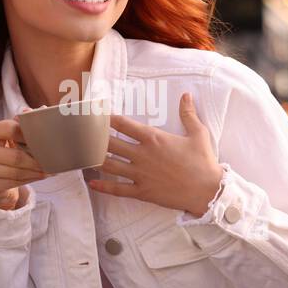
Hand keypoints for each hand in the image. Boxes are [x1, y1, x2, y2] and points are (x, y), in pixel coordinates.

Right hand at [0, 118, 46, 209]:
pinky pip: (13, 183)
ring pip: (16, 171)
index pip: (12, 129)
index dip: (31, 136)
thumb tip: (42, 109)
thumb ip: (25, 123)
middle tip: (52, 162)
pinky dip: (29, 180)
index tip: (47, 142)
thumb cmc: (7, 152)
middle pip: (16, 156)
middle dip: (37, 161)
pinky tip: (38, 177)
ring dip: (36, 172)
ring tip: (49, 170)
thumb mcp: (13, 136)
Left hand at [88, 93, 223, 217]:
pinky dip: (103, 187)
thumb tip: (186, 95)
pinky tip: (92, 183)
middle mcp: (142, 155)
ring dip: (93, 159)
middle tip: (80, 132)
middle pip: (110, 143)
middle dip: (93, 137)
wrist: (207, 191)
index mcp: (153, 138)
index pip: (123, 124)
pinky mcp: (142, 192)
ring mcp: (140, 174)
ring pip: (109, 165)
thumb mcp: (198, 134)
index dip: (106, 118)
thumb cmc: (204, 162)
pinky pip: (118, 189)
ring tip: (80, 154)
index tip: (95, 113)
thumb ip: (188, 114)